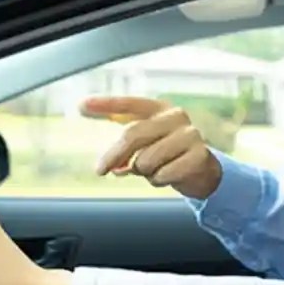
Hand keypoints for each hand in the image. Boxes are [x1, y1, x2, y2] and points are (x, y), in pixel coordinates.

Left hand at [82, 96, 222, 198]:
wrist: (202, 171)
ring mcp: (190, 135)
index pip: (129, 104)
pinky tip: (167, 176)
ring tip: (154, 169)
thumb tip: (109, 166)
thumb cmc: (168, 154)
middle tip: (100, 170)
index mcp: (159, 109)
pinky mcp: (199, 156)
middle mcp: (176, 116)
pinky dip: (158, 181)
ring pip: (147, 160)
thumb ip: (125, 150)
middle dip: (113, 156)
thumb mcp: (146, 146)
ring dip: (143, 172)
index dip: (105, 104)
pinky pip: (163, 175)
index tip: (81, 105)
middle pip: (133, 134)